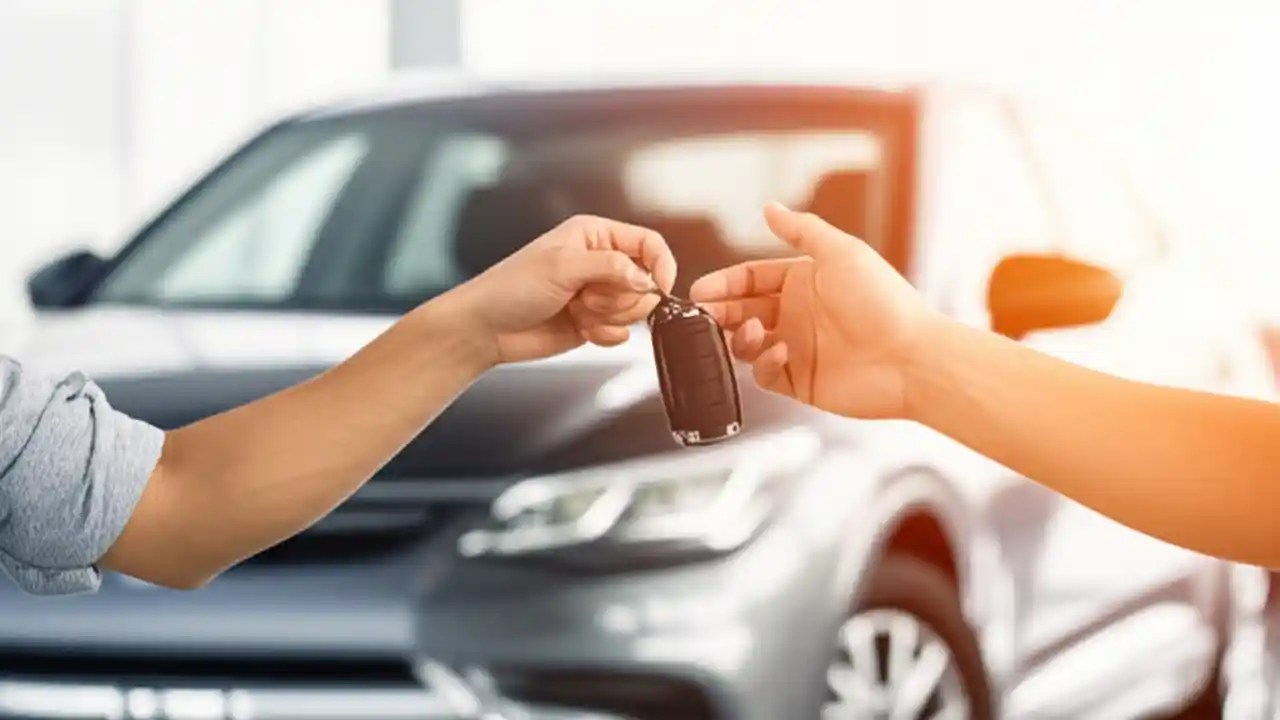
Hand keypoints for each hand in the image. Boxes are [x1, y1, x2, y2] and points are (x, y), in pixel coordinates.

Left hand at [446, 215, 676, 364]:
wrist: (486, 328)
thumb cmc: (511, 288)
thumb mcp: (563, 266)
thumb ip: (611, 267)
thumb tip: (646, 277)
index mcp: (595, 235)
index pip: (648, 243)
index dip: (660, 264)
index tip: (659, 287)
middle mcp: (600, 262)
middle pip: (646, 281)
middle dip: (621, 296)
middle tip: (588, 296)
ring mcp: (598, 294)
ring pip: (636, 309)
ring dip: (610, 316)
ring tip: (578, 310)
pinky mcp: (595, 322)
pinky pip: (622, 333)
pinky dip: (605, 335)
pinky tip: (581, 328)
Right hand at [689, 203, 936, 418]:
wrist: (911, 357)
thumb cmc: (885, 302)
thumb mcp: (841, 252)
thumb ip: (801, 230)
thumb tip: (770, 208)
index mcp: (805, 281)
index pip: (752, 278)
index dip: (725, 282)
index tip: (701, 290)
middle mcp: (799, 314)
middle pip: (743, 311)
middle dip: (719, 312)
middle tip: (703, 314)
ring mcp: (799, 348)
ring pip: (748, 344)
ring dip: (741, 337)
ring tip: (752, 331)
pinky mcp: (801, 381)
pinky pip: (766, 374)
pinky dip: (764, 364)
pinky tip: (779, 353)